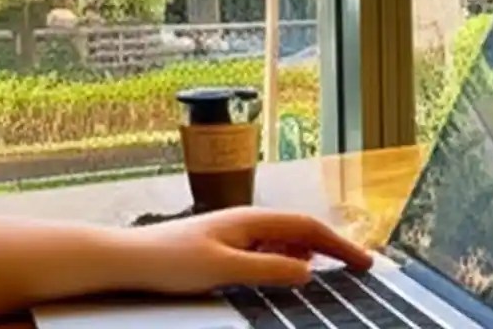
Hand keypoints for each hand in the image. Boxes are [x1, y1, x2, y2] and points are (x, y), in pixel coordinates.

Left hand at [123, 206, 373, 294]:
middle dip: (334, 247)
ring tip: (333, 270)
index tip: (364, 262)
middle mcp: (248, 221)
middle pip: (303, 230)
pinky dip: (290, 259)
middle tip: (359, 267)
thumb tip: (307, 272)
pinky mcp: (226, 246)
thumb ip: (267, 269)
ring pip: (287, 240)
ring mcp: (237, 232)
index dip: (340, 245)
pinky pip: (270, 249)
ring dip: (313, 252)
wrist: (127, 259)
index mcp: (252, 220)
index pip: (309, 229)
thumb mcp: (224, 269)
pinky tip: (289, 273)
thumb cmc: (170, 261)